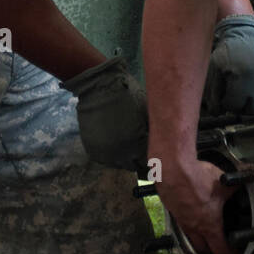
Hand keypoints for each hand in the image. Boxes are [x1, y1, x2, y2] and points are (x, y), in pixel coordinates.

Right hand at [63, 56, 148, 170]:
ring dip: (124, 157)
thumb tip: (161, 144)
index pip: (150, 163)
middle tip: (139, 147)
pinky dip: (110, 154)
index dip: (153, 158)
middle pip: (134, 166)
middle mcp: (121, 154)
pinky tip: (113, 141)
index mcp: (138, 144)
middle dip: (138, 158)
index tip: (154, 153)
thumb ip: (154, 132)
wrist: (99, 87)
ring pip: (119, 165)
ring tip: (125, 142)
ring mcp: (105, 154)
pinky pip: (105, 160)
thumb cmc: (128, 95)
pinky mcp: (93, 151)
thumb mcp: (148, 112)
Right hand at [156, 158, 236, 253]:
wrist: (173, 168)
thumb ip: (236, 188)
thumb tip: (247, 182)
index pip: (220, 249)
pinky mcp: (172, 211)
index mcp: (209, 224)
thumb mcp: (224, 183)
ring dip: (199, 238)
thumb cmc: (198, 178)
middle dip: (212, 251)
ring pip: (190, 237)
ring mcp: (181, 220)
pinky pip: (182, 223)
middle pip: (203, 249)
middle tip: (220, 248)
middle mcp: (194, 227)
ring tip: (206, 233)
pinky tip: (192, 213)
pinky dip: (189, 224)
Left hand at [203, 14, 253, 114]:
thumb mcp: (213, 71)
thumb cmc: (227, 56)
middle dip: (243, 105)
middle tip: (238, 93)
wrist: (246, 37)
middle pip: (253, 110)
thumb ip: (212, 94)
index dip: (228, 102)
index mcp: (244, 75)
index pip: (235, 106)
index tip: (226, 94)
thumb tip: (218, 113)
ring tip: (249, 92)